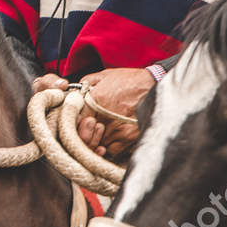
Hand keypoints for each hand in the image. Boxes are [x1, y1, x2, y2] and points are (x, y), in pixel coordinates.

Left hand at [31, 67, 153, 158]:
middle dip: (81, 138)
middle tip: (84, 135)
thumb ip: (85, 84)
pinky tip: (109, 140)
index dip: (71, 127)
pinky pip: (112, 150)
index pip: (73, 123)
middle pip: (83, 138)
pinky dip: (109, 148)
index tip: (72, 127)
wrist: (155, 84)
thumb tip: (72, 92)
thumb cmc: (129, 80)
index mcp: (94, 101)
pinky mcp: (129, 137)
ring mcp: (117, 129)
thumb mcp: (104, 76)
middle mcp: (104, 117)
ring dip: (96, 143)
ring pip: (97, 146)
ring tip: (98, 136)